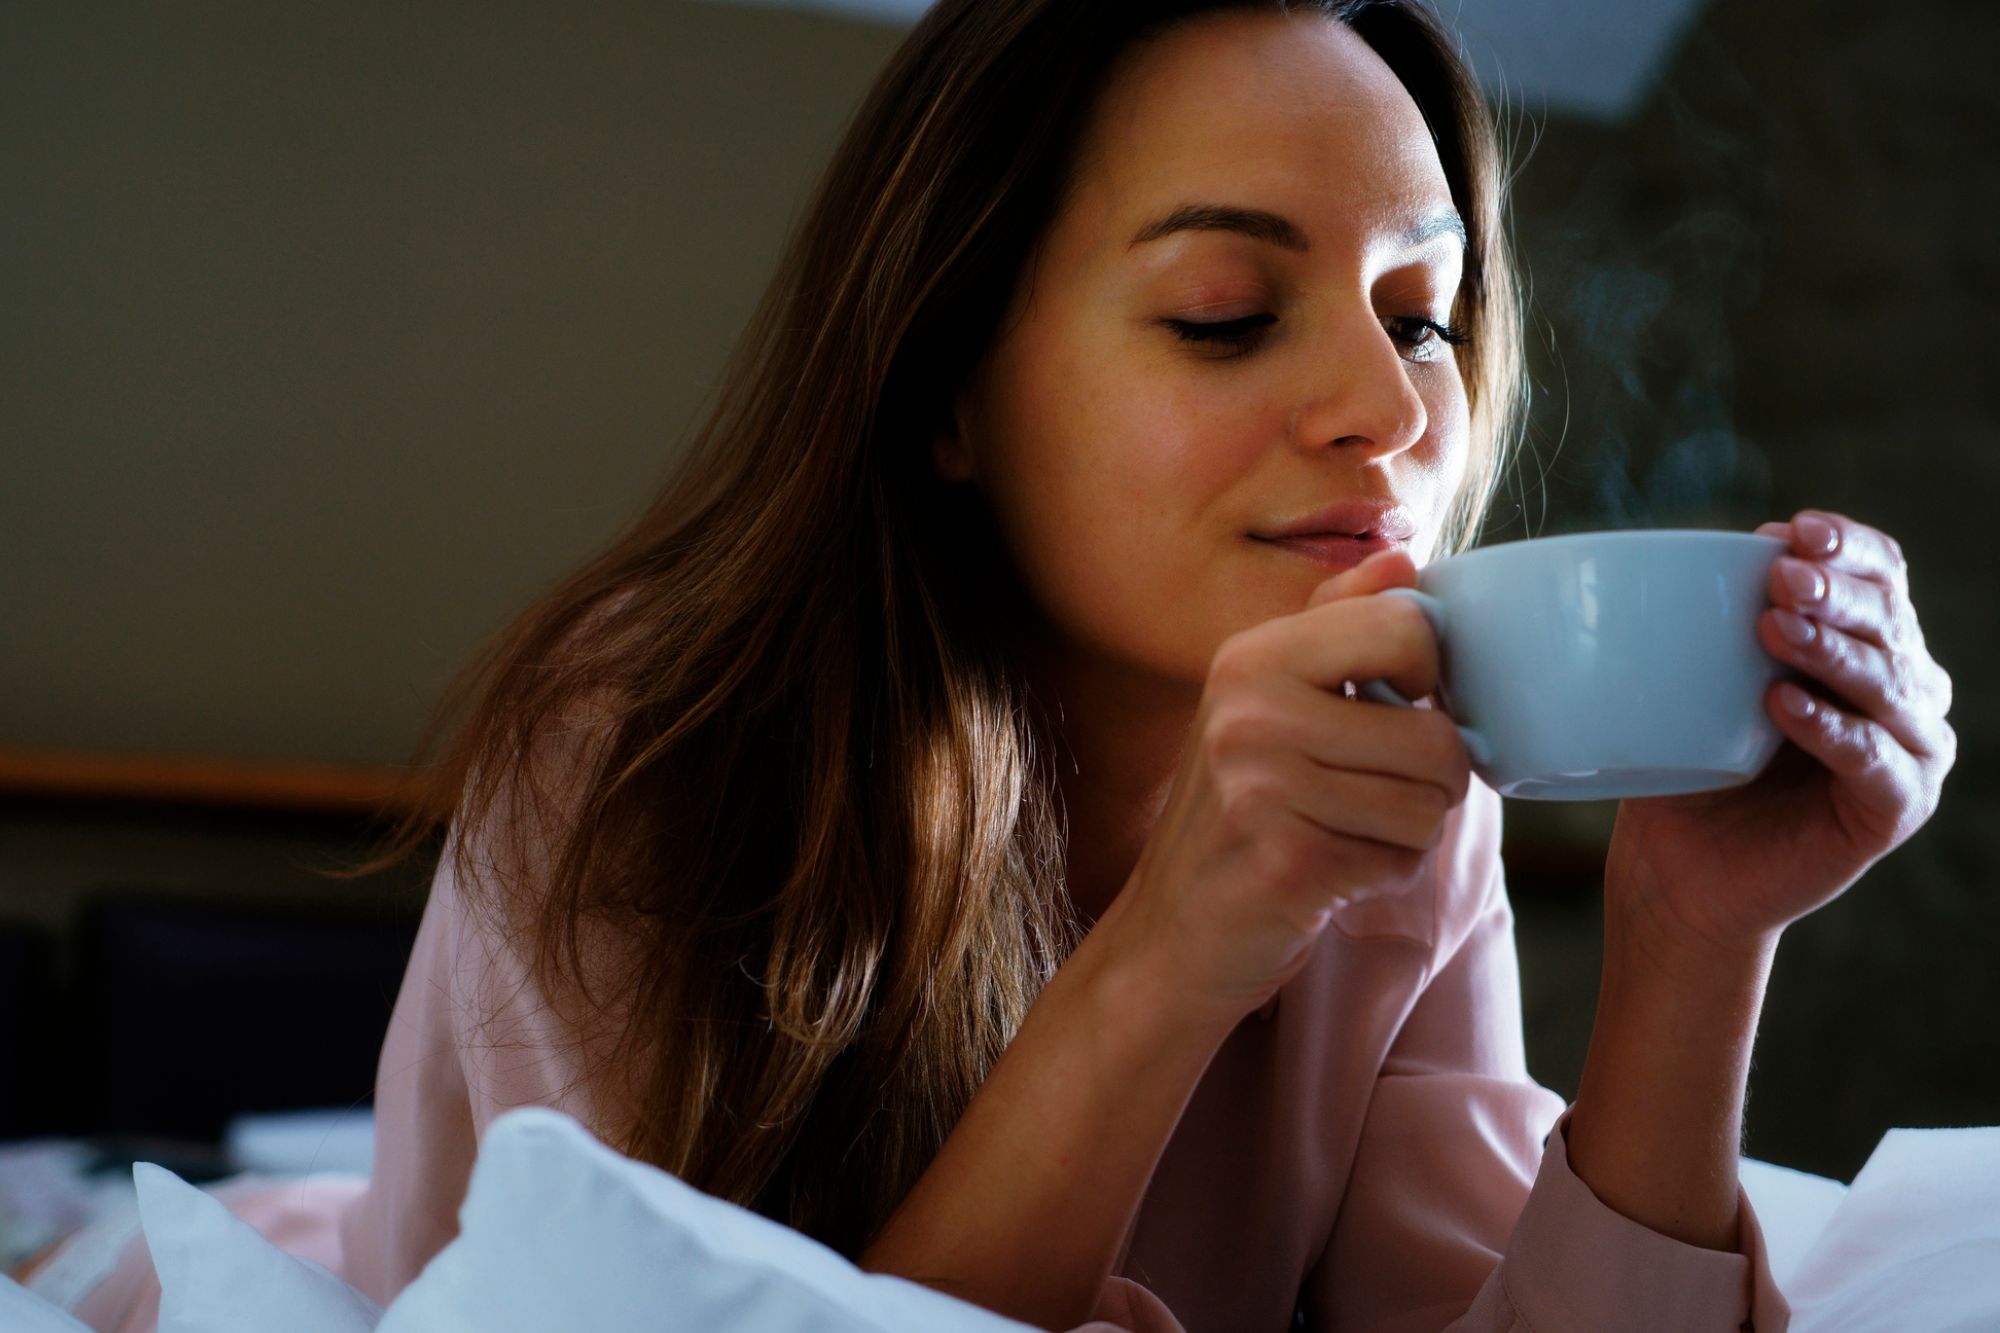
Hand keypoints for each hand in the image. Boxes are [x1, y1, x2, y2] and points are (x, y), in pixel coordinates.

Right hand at [1101, 548, 1472, 1024]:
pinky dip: (1380, 876)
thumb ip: (1338, 624)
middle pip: (1437, 733)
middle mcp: (1250, 710)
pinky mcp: (1286, 862)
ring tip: (1339, 834)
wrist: (1169, 934)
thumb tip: (1405, 556)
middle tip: (1368, 793)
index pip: (1408, 626)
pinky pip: (1401, 860)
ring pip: (1430, 803)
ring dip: (1404, 833)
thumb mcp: (1270, 701)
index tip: (1393, 710)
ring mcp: (1262, 787)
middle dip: (1428, 778)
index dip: (1431, 678)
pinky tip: (1326, 875)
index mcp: (1252, 655)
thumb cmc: (1236, 814)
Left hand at [1606, 510, 1955, 956]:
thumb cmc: (1690, 762)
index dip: (1849, 546)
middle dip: (1837, 593)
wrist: (1679, 867)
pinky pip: (1872, 760)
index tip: (1794, 531)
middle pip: (1889, 621)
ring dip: (1832, 651)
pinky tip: (1784, 706)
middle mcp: (1906, 689)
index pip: (1882, 574)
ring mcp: (1910, 750)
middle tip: (1783, 578)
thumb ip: (1715, 620)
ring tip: (1773, 630)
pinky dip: (1832, 729)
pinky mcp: (1896, 808)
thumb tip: (1703, 551)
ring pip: (1888, 684)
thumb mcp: (1699, 680)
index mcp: (1869, 641)